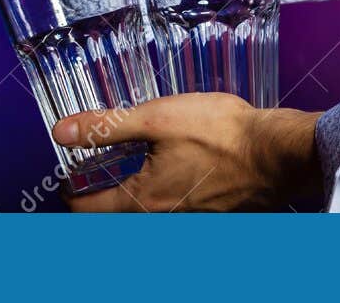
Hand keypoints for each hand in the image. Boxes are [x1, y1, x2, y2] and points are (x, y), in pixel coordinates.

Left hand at [53, 94, 322, 211]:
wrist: (277, 153)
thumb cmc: (220, 135)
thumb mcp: (155, 119)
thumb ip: (107, 126)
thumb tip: (62, 131)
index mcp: (141, 201)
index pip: (85, 211)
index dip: (68, 191)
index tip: (67, 171)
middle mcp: (162, 219)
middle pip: (115, 215)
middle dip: (99, 192)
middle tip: (96, 163)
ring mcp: (188, 219)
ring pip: (146, 211)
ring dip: (133, 190)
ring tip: (134, 159)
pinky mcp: (211, 212)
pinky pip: (174, 207)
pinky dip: (162, 189)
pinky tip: (175, 162)